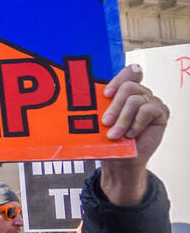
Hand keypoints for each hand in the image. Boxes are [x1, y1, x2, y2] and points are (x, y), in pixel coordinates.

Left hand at [99, 64, 169, 204]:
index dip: (119, 78)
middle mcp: (140, 93)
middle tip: (105, 122)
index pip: (129, 72)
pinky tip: (131, 134)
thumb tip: (71, 101)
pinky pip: (149, 110)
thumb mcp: (97, 121)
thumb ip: (94, 108)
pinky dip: (136, 123)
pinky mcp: (161, 113)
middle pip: (129, 86)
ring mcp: (151, 102)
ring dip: (123, 119)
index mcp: (124, 91)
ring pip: (136, 100)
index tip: (106, 94)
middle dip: (114, 106)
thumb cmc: (108, 139)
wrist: (120, 160)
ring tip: (115, 134)